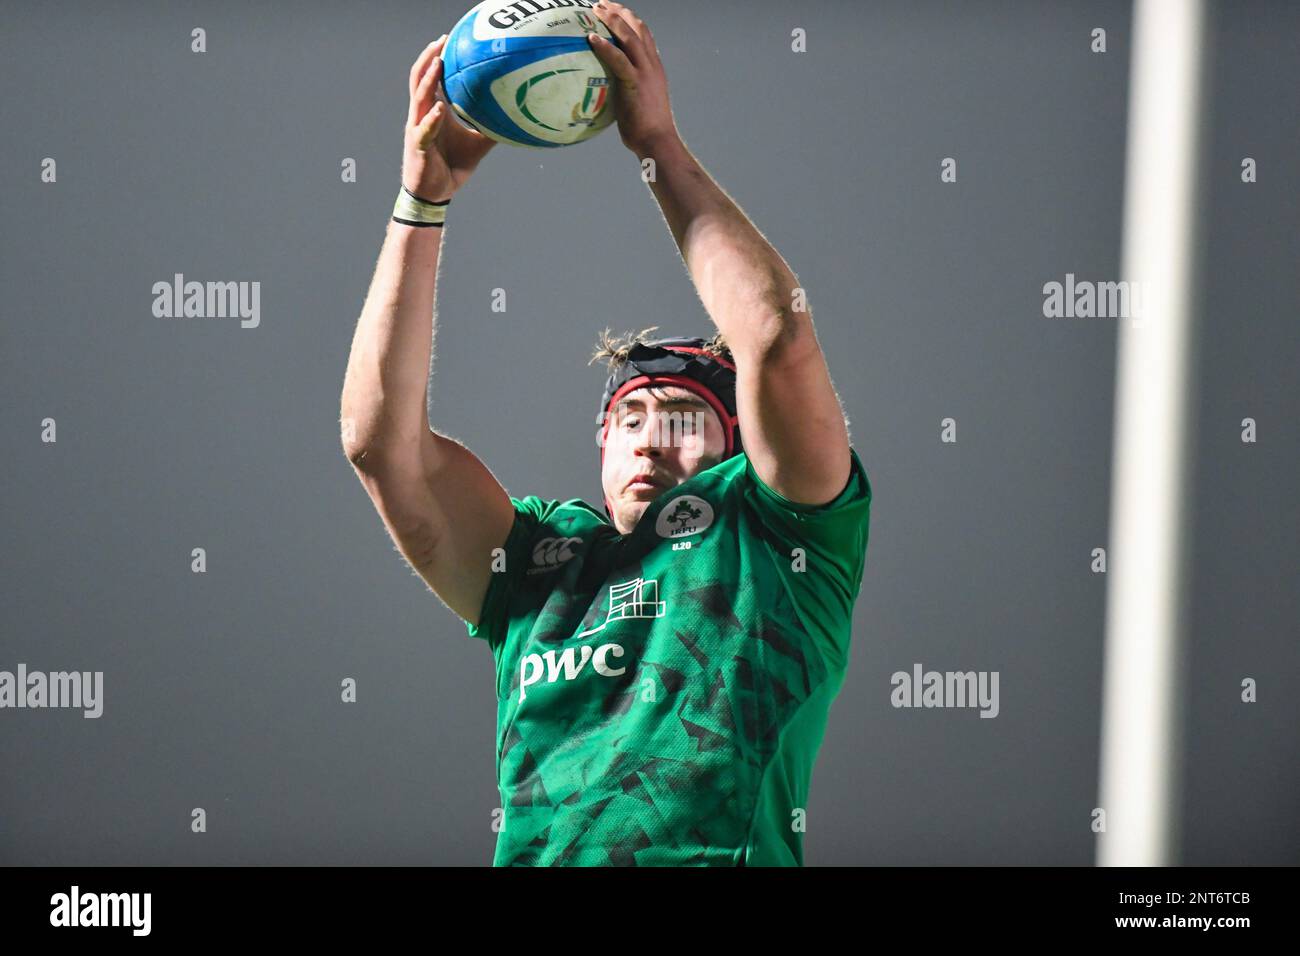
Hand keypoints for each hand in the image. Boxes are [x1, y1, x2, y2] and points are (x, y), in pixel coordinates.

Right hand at [402, 35, 494, 201]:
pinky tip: (441, 108)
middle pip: (418, 79)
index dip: (435, 58)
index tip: (448, 40)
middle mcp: (421, 116)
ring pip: (418, 99)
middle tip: (442, 41)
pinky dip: (432, 118)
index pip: (430, 79)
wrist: (435, 195)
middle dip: (429, 58)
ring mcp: (417, 130)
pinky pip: (424, 130)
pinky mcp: (418, 148)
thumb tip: (513, 119)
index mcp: (432, 113)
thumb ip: (489, 129)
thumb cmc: (451, 168)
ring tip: (438, 63)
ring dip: (427, 80)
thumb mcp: (476, 145)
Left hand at [586, 1, 679, 154]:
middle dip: (619, 12)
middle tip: (602, 4)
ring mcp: (645, 73)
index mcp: (654, 67)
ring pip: (629, 37)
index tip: (615, 10)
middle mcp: (651, 65)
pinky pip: (618, 60)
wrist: (657, 140)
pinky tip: (591, 38)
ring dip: (612, 20)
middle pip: (638, 28)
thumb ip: (629, 88)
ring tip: (596, 11)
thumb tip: (610, 88)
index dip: (630, 19)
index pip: (644, 34)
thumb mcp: (640, 100)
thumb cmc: (646, 128)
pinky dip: (605, 47)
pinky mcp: (635, 83)